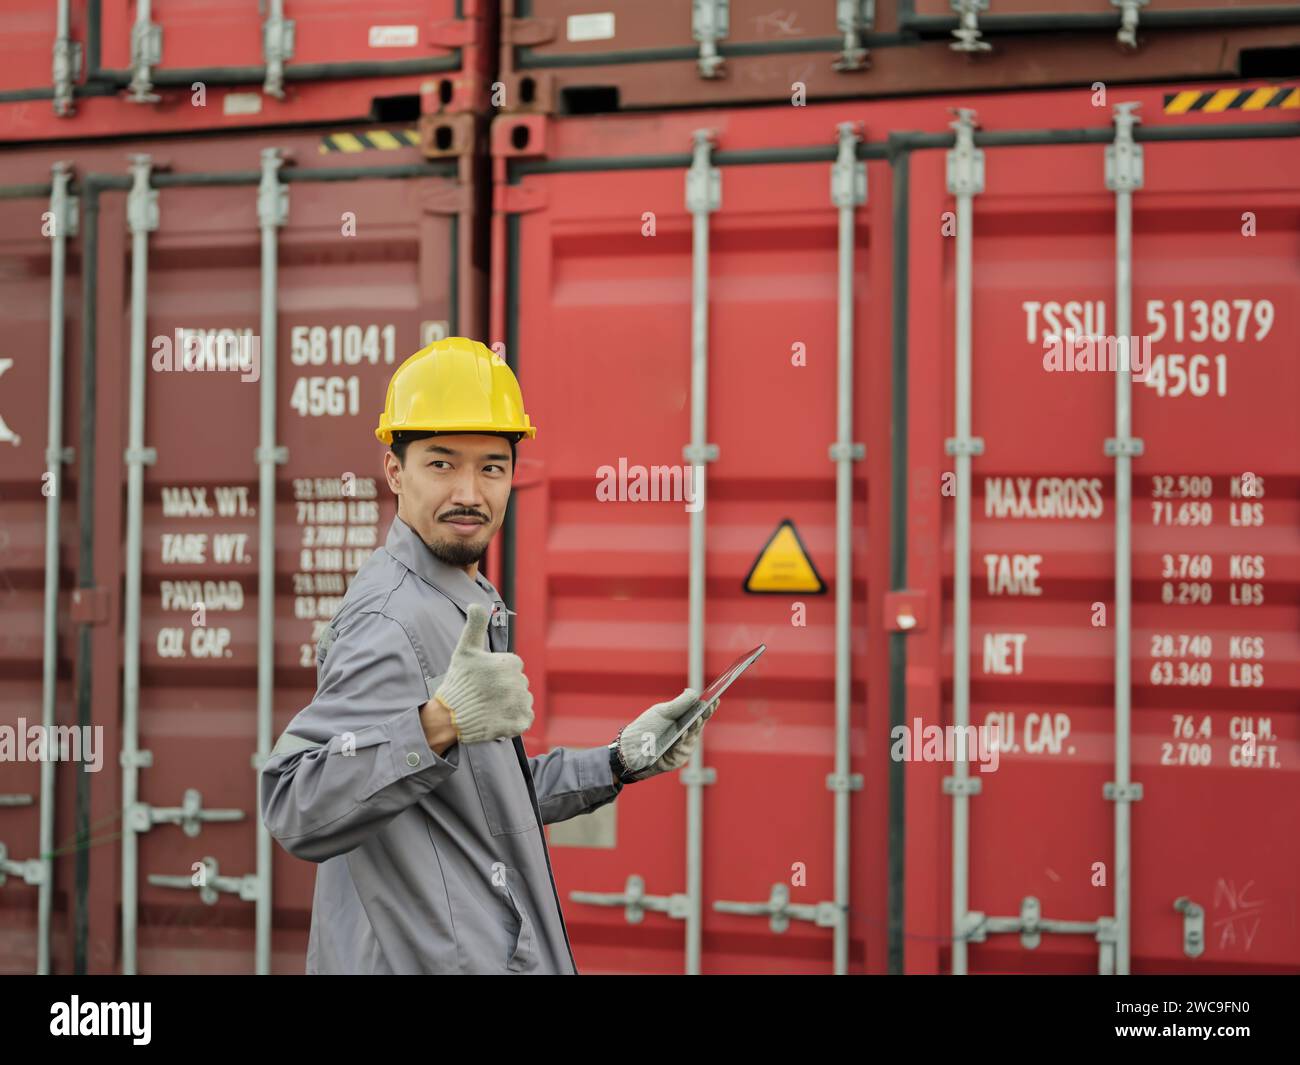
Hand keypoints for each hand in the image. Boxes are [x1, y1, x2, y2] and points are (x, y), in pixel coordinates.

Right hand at [432, 604, 533, 743]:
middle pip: (517, 685)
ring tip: (489, 708)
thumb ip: (475, 625)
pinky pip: (524, 719)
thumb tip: (476, 604)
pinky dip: (514, 720)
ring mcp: (521, 703)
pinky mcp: (521, 723)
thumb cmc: (458, 681)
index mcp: (511, 663)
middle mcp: (520, 682)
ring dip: (509, 705)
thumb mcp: (465, 650)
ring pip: (521, 702)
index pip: (511, 668)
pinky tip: (497, 718)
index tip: (481, 680)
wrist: (450, 716)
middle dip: (503, 690)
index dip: (496, 675)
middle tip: (483, 695)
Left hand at [614, 688, 719, 782]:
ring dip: (694, 727)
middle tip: (708, 707)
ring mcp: (683, 747)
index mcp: (683, 721)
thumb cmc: (646, 728)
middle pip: (698, 724)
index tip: (715, 699)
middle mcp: (686, 734)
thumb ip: (679, 704)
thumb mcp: (662, 712)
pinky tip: (682, 733)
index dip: (708, 707)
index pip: (700, 713)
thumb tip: (694, 693)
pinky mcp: (678, 759)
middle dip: (703, 716)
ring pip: (692, 736)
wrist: (631, 749)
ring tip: (696, 718)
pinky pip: (682, 748)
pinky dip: (682, 740)